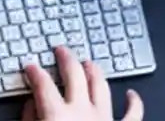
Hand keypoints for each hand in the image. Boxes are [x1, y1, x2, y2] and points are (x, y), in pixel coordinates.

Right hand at [22, 46, 143, 120]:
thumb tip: (29, 108)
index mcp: (57, 115)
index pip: (42, 84)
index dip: (35, 72)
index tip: (31, 67)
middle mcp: (82, 112)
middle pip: (74, 74)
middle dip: (66, 59)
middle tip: (61, 51)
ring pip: (101, 85)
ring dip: (94, 71)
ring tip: (88, 62)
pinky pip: (133, 114)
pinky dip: (134, 102)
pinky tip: (132, 94)